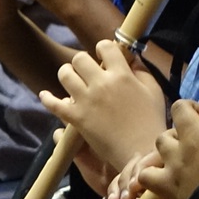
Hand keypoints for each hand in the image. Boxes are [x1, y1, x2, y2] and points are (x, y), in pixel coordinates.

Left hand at [40, 40, 170, 178]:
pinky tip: (44, 95)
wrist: (141, 151)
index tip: (104, 56)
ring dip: (67, 74)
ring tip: (72, 80)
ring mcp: (86, 100)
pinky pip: (54, 104)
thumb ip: (141, 71)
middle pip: (79, 59)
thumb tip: (129, 59)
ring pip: (65, 75)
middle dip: (83, 62)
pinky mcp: (77, 117)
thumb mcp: (153, 90)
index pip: (105, 47)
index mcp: (121, 75)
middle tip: (88, 71)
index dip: (103, 48)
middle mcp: (101, 84)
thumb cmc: (151, 121)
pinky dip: (47, 98)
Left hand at [137, 84, 198, 198]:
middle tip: (196, 125)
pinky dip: (152, 175)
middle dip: (187, 112)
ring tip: (179, 153)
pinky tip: (160, 177)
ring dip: (170, 143)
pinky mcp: (166, 181)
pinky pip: (147, 173)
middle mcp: (194, 135)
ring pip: (162, 138)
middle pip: (180, 107)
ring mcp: (177, 158)